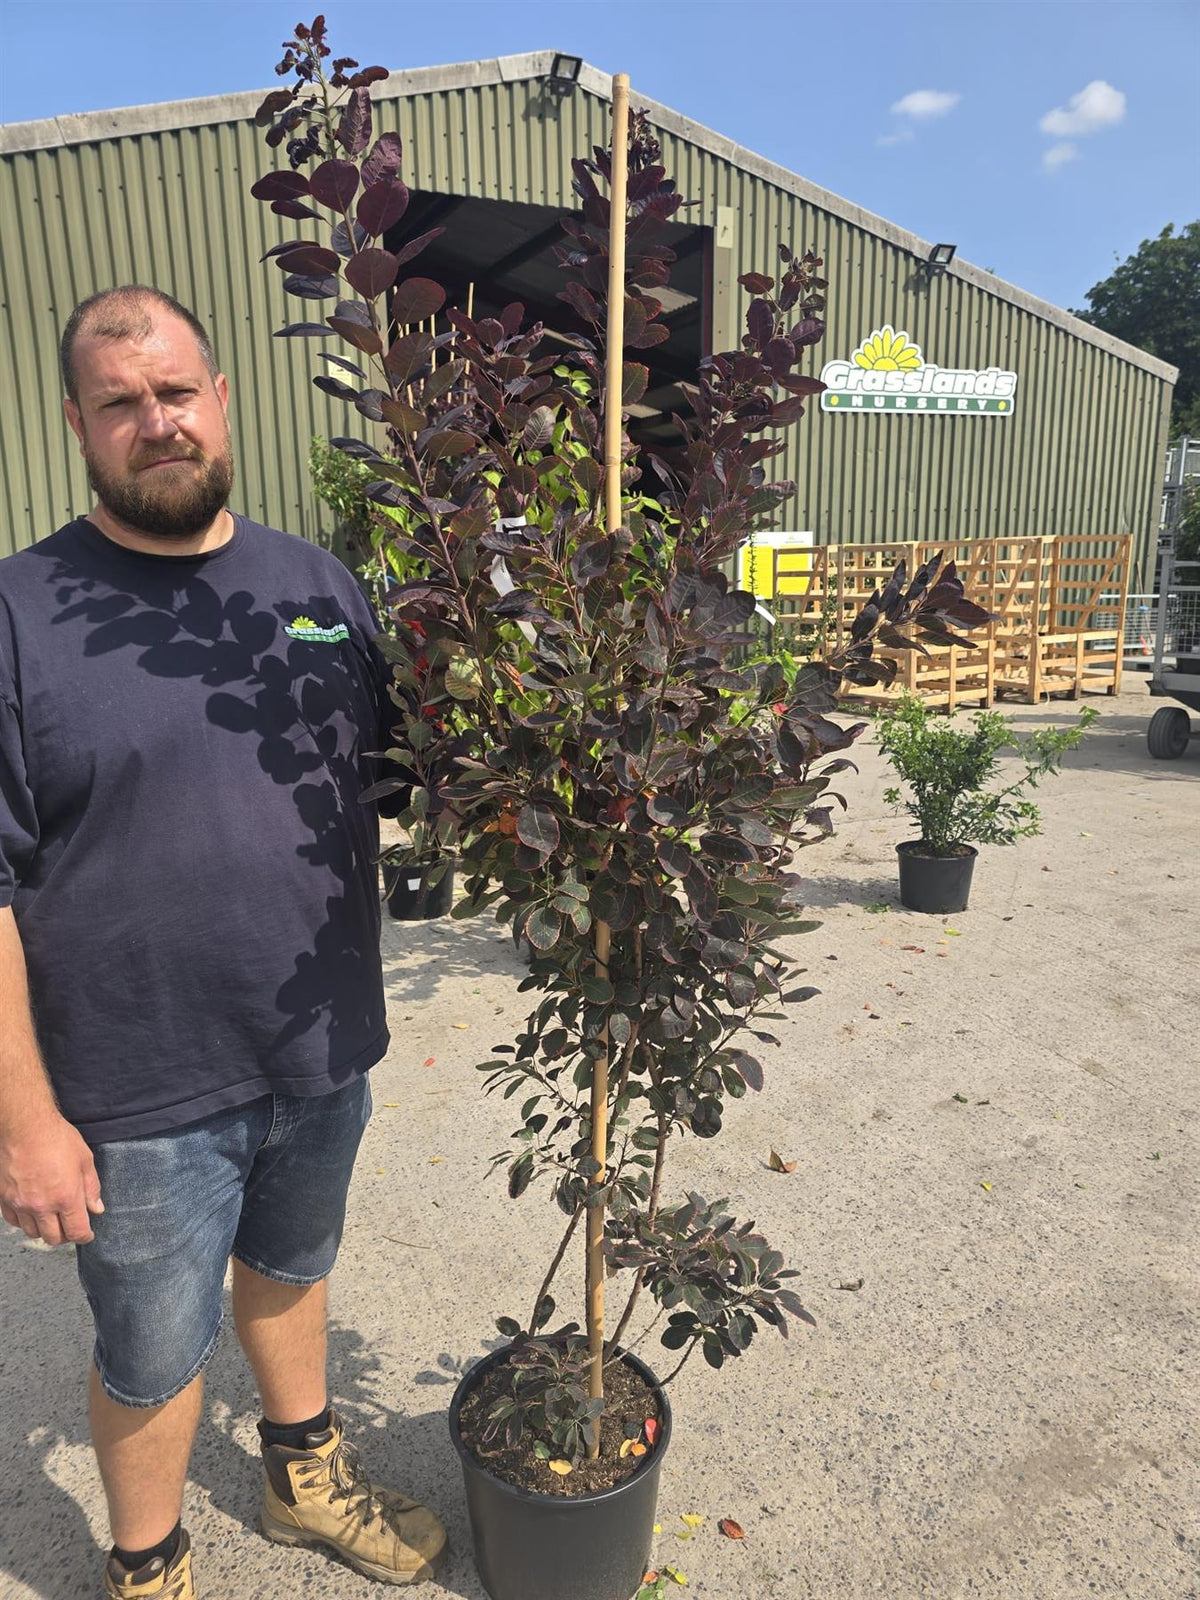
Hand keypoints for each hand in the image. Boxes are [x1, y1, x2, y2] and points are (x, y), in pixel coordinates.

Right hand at [0, 1113, 103, 1245]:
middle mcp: (42, 1206)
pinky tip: (32, 1211)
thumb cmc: (56, 1138)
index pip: (77, 1232)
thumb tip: (96, 1208)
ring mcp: (21, 1204)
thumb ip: (91, 1188)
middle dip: (66, 1236)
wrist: (26, 1126)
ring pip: (33, 1233)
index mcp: (66, 1197)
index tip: (87, 1234)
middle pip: (54, 1238)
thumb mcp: (84, 1160)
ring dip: (44, 1229)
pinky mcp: (5, 1199)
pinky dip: (24, 1221)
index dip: (85, 1236)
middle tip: (70, 1225)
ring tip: (52, 1217)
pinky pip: (14, 1221)